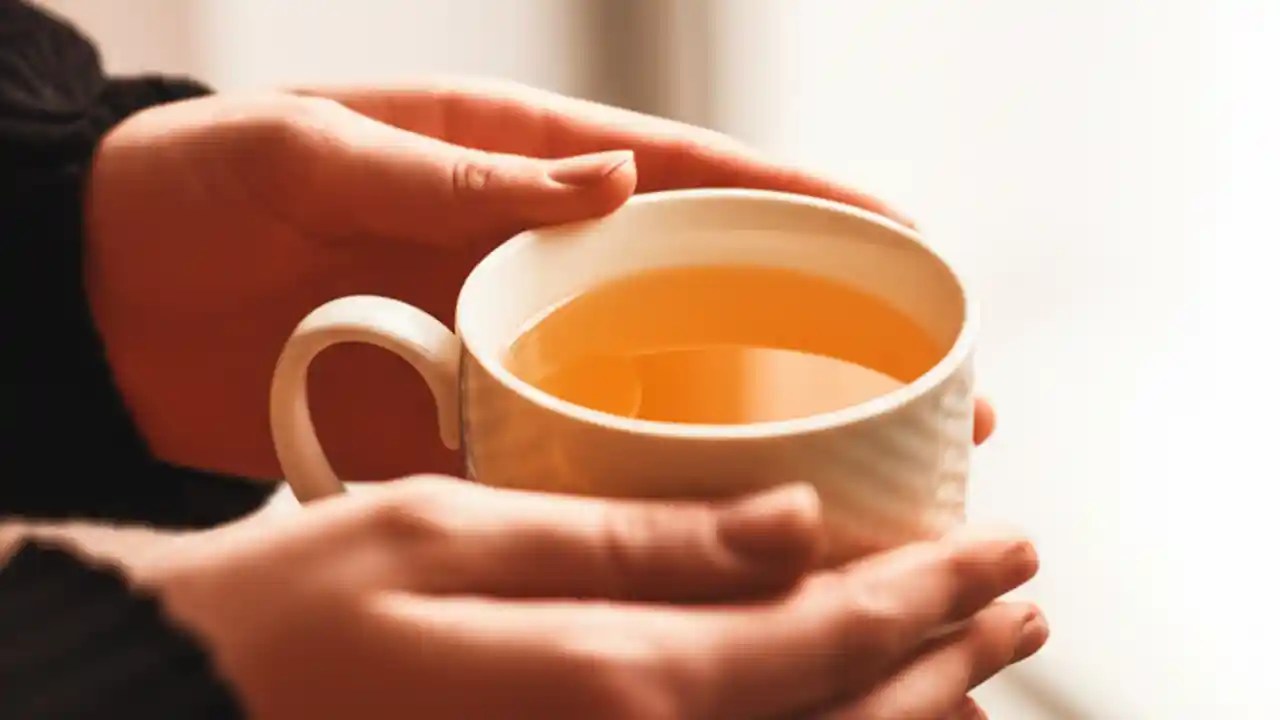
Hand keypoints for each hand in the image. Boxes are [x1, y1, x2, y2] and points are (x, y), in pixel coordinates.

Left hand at [86, 79, 988, 481]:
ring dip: (752, 433)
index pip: (691, 180)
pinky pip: (570, 459)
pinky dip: (636, 492)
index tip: (909, 242)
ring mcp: (508, 350)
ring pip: (658, 392)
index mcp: (517, 172)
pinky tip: (703, 532)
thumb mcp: (314, 149)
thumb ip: (457, 174)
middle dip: (821, 343)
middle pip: (708, 301)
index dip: (806, 205)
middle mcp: (535, 264)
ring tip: (859, 481)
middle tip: (931, 394)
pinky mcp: (462, 423)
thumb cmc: (196, 183)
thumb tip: (610, 181)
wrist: (98, 291)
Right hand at [131, 477, 1042, 718]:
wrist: (198, 702)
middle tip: (1026, 596)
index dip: (930, 593)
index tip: (1003, 548)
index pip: (822, 636)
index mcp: (616, 682)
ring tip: (984, 662)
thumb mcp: (457, 536)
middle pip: (845, 719)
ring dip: (913, 711)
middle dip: (951, 655)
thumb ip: (632, 541)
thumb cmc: (305, 610)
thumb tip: (787, 525)